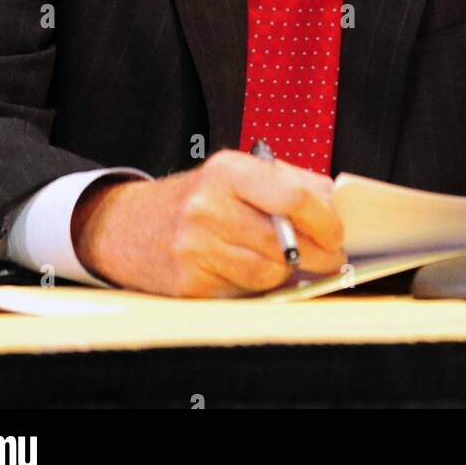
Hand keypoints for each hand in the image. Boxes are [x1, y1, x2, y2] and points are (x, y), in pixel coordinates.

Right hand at [71, 149, 345, 296]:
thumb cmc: (194, 199)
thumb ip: (288, 182)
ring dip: (284, 273)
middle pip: (284, 244)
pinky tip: (246, 271)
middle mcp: (208, 207)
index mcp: (227, 170)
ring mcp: (195, 248)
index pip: (291, 197)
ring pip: (268, 274)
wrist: (127, 227)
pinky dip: (254, 287)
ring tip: (281, 261)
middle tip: (328, 258)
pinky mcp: (189, 285)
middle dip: (316, 255)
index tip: (338, 234)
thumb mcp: (235, 173)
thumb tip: (333, 203)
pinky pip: (243, 294)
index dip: (324, 221)